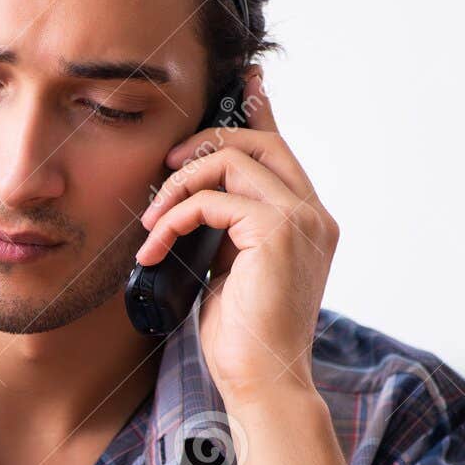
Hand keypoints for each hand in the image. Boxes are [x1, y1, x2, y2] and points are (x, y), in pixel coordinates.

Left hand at [134, 68, 338, 407]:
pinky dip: (174, 217)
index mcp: (307, 221)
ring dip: (177, 186)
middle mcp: (313, 214)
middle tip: (165, 168)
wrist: (262, 382)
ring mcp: (301, 221)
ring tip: (151, 223)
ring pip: (231, 159)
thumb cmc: (242, 338)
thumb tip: (197, 202)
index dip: (258, 110)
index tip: (241, 82)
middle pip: (259, 140)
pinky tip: (153, 248)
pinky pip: (212, 199)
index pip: (279, 149)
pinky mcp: (276, 233)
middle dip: (205, 140)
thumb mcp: (229, 271)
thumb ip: (226, 231)